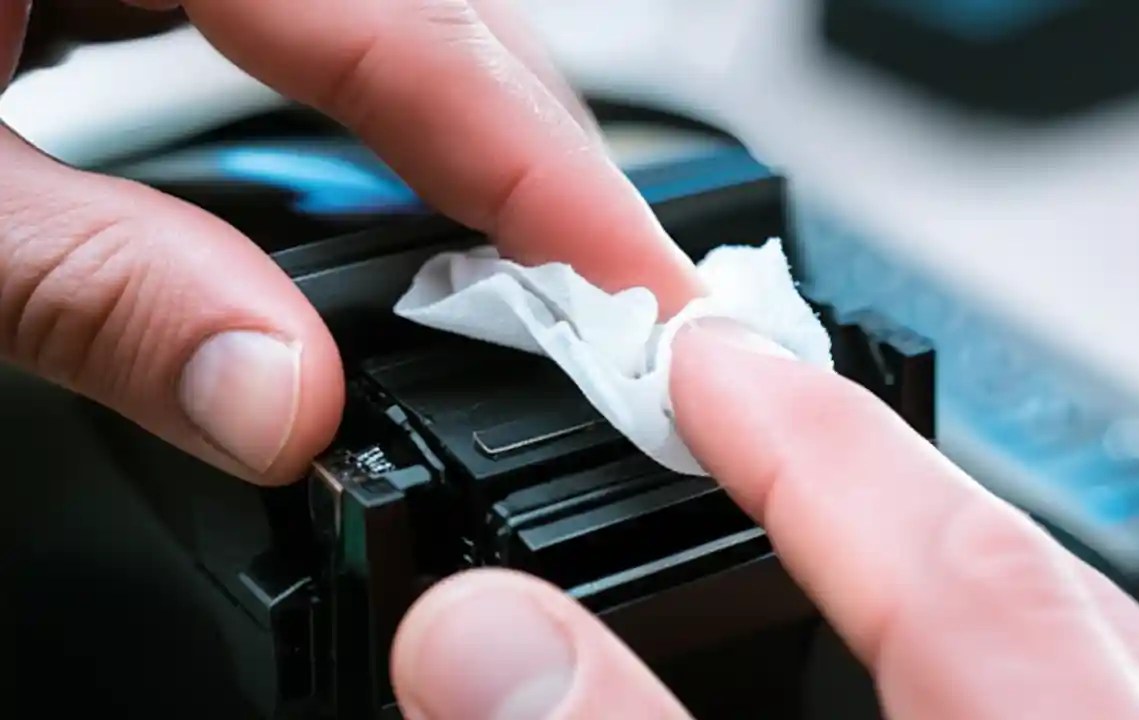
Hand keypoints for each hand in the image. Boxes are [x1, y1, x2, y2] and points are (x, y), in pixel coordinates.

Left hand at [0, 0, 700, 483]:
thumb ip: (95, 292)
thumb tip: (279, 398)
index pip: (409, 26)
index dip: (546, 167)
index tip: (642, 288)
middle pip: (438, 14)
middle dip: (541, 161)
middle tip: (610, 305)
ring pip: (397, 24)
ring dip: (479, 144)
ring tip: (535, 267)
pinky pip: (331, 37)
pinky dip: (397, 125)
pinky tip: (414, 201)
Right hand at [390, 321, 1138, 718]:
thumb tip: (477, 647)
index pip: (953, 575)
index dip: (810, 446)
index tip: (702, 359)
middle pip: (1038, 583)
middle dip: (878, 475)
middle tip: (749, 406)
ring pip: (1085, 644)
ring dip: (938, 563)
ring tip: (820, 504)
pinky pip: (1085, 704)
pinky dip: (983, 654)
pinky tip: (907, 665)